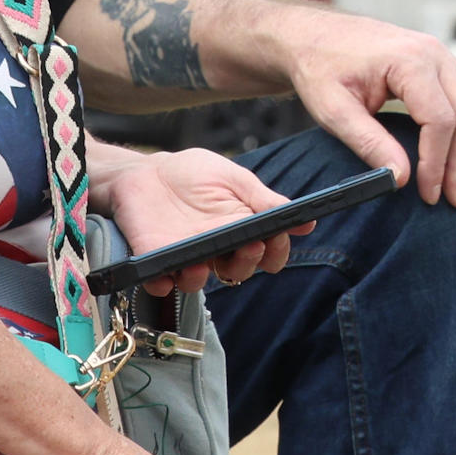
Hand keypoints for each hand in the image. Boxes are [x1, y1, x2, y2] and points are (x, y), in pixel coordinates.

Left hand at [96, 148, 290, 292]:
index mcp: (241, 230)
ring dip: (203, 276)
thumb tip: (307, 220)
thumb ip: (265, 200)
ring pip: (200, 281)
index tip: (276, 241)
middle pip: (239, 270)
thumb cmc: (194, 174)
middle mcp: (217, 249)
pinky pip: (160, 281)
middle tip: (249, 245)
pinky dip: (162, 282)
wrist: (147, 172)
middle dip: (247, 263)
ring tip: (200, 261)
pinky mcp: (155, 260)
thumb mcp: (235, 179)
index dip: (275, 252)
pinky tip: (165, 274)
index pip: (267, 253)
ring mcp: (186, 256)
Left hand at [267, 11, 455, 202]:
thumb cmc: (320, 69)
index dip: (437, 162)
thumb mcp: (333, 109)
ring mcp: (442, 54)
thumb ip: (367, 142)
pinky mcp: (442, 62)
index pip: (440, 119)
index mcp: (408, 60)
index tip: (428, 194)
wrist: (315, 36)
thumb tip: (402, 178)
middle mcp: (434, 53)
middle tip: (455, 201)